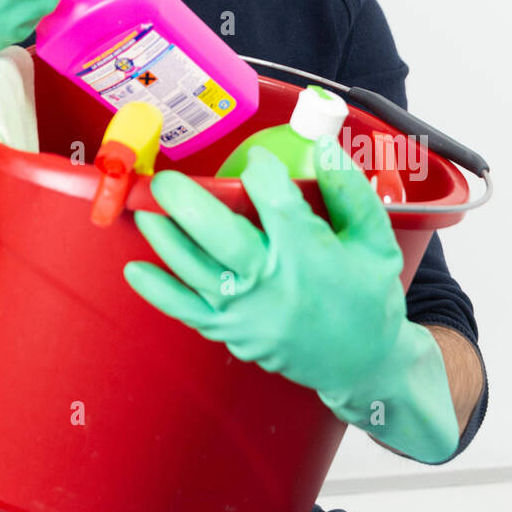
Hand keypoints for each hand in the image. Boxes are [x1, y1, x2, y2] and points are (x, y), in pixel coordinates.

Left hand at [124, 140, 459, 460]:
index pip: (276, 202)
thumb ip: (351, 192)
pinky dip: (157, 290)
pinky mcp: (231, 333)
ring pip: (194, 270)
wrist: (362, 364)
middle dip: (186, 202)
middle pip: (220, 237)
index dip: (262, 172)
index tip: (258, 161)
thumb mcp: (376, 241)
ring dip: (164, 236)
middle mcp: (273, 285)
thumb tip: (323, 147)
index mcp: (312, 257)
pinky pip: (185, 310)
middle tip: (166, 180)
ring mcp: (247, 313)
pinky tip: (135, 268)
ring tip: (146, 208)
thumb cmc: (369, 297)